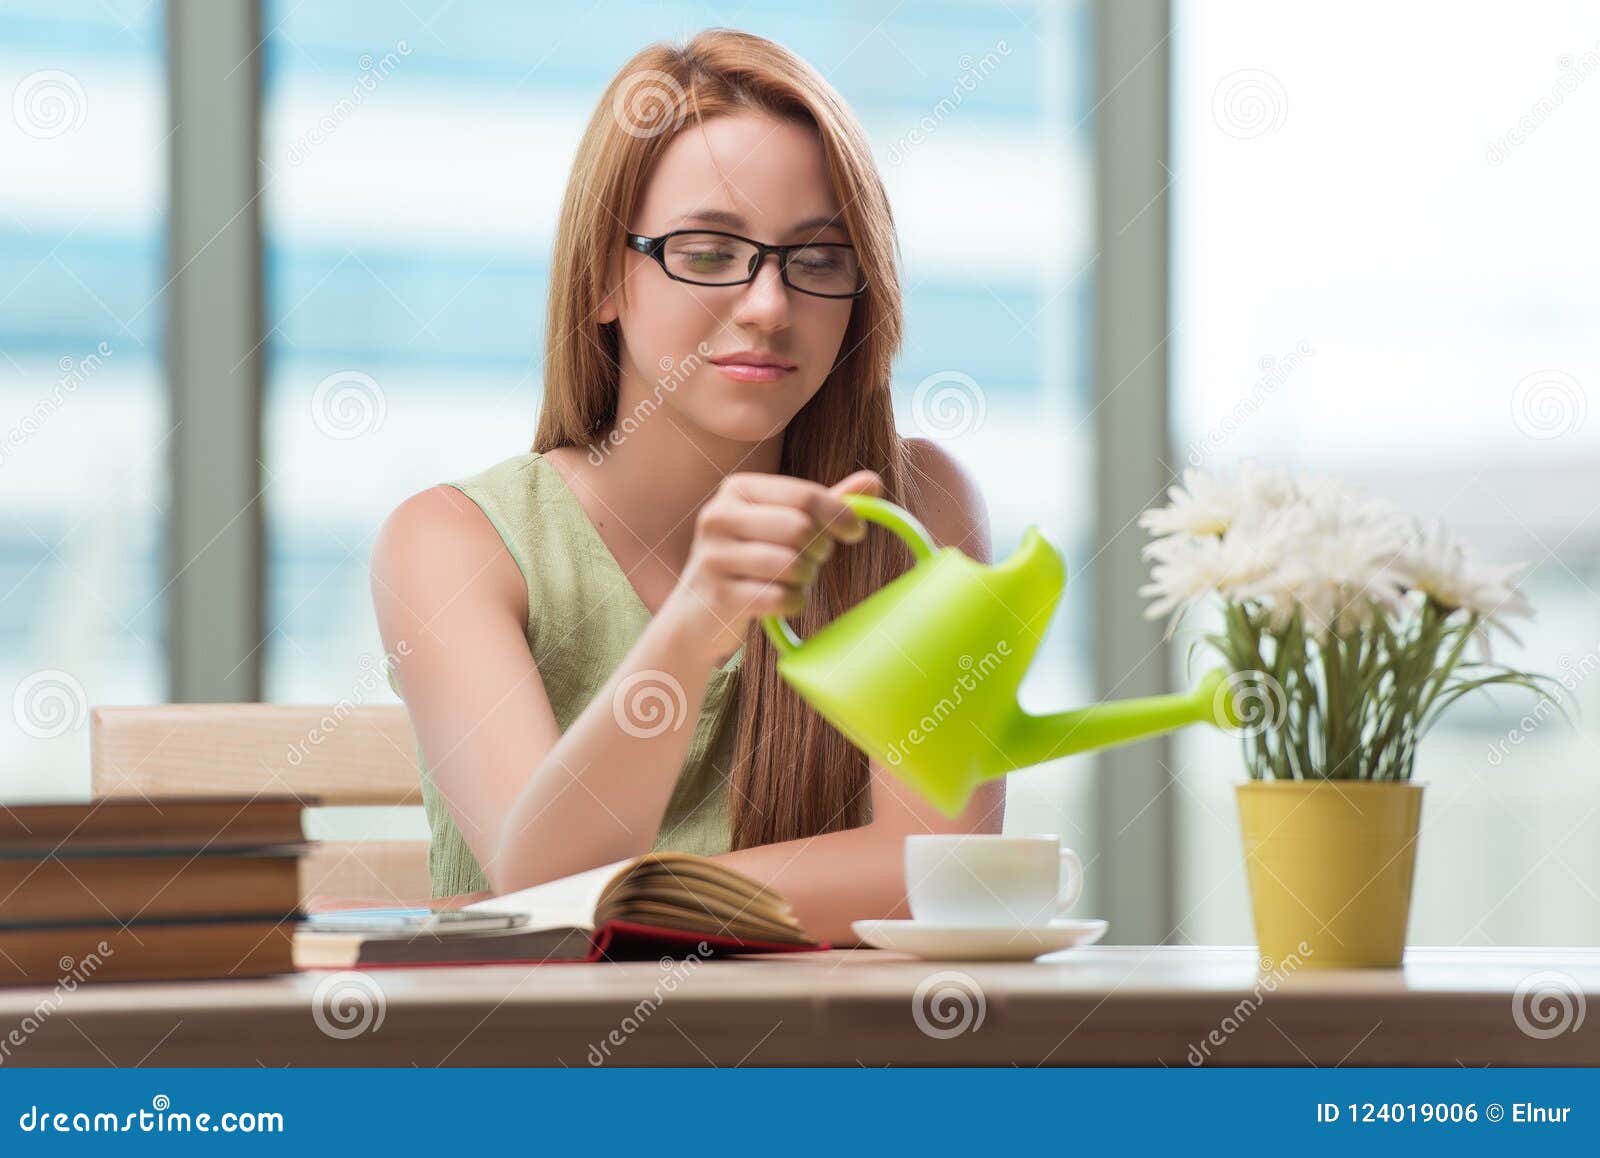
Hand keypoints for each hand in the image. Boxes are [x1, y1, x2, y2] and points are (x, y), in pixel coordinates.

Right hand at [663, 469, 883, 662]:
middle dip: (820, 549)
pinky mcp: (718, 596)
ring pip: (791, 564)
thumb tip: (873, 481)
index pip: (804, 494)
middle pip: (799, 528)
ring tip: (796, 581)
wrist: (697, 616)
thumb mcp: (780, 524)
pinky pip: (780, 598)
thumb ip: (824, 503)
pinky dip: (794, 602)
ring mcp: (714, 557)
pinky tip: (785, 602)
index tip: (856, 532)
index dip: (840, 514)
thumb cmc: (750, 563)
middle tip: (815, 561)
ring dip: (806, 578)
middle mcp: (718, 517)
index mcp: (737, 490)